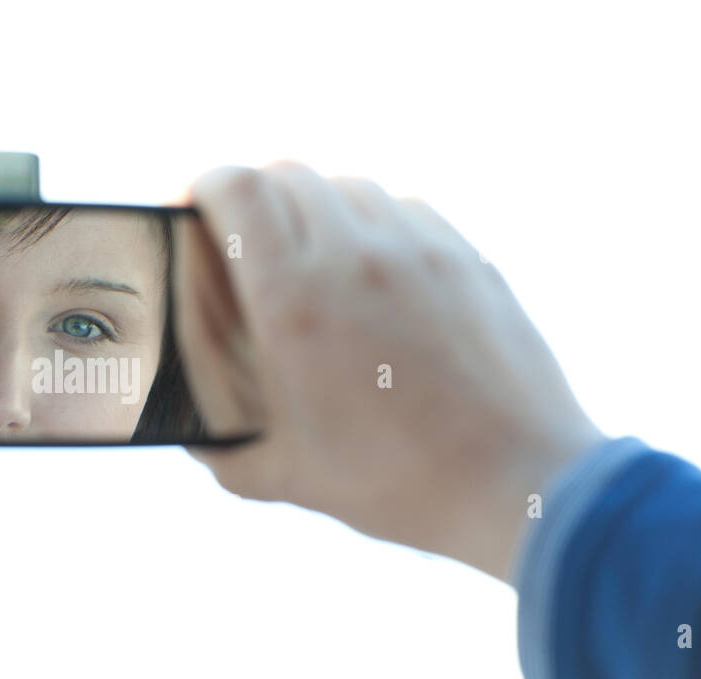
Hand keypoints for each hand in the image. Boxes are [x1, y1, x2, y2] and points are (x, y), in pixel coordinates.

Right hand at [173, 162, 605, 580]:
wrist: (516, 484)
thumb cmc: (393, 485)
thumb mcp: (278, 474)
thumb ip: (215, 442)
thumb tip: (184, 421)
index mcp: (295, 300)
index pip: (234, 187)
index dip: (200, 186)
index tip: (190, 209)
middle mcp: (356, 255)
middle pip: (285, 173)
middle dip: (249, 196)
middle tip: (240, 238)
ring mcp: (420, 248)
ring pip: (346, 184)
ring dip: (312, 207)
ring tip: (306, 255)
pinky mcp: (467, 256)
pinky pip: (402, 207)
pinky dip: (370, 224)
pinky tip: (369, 271)